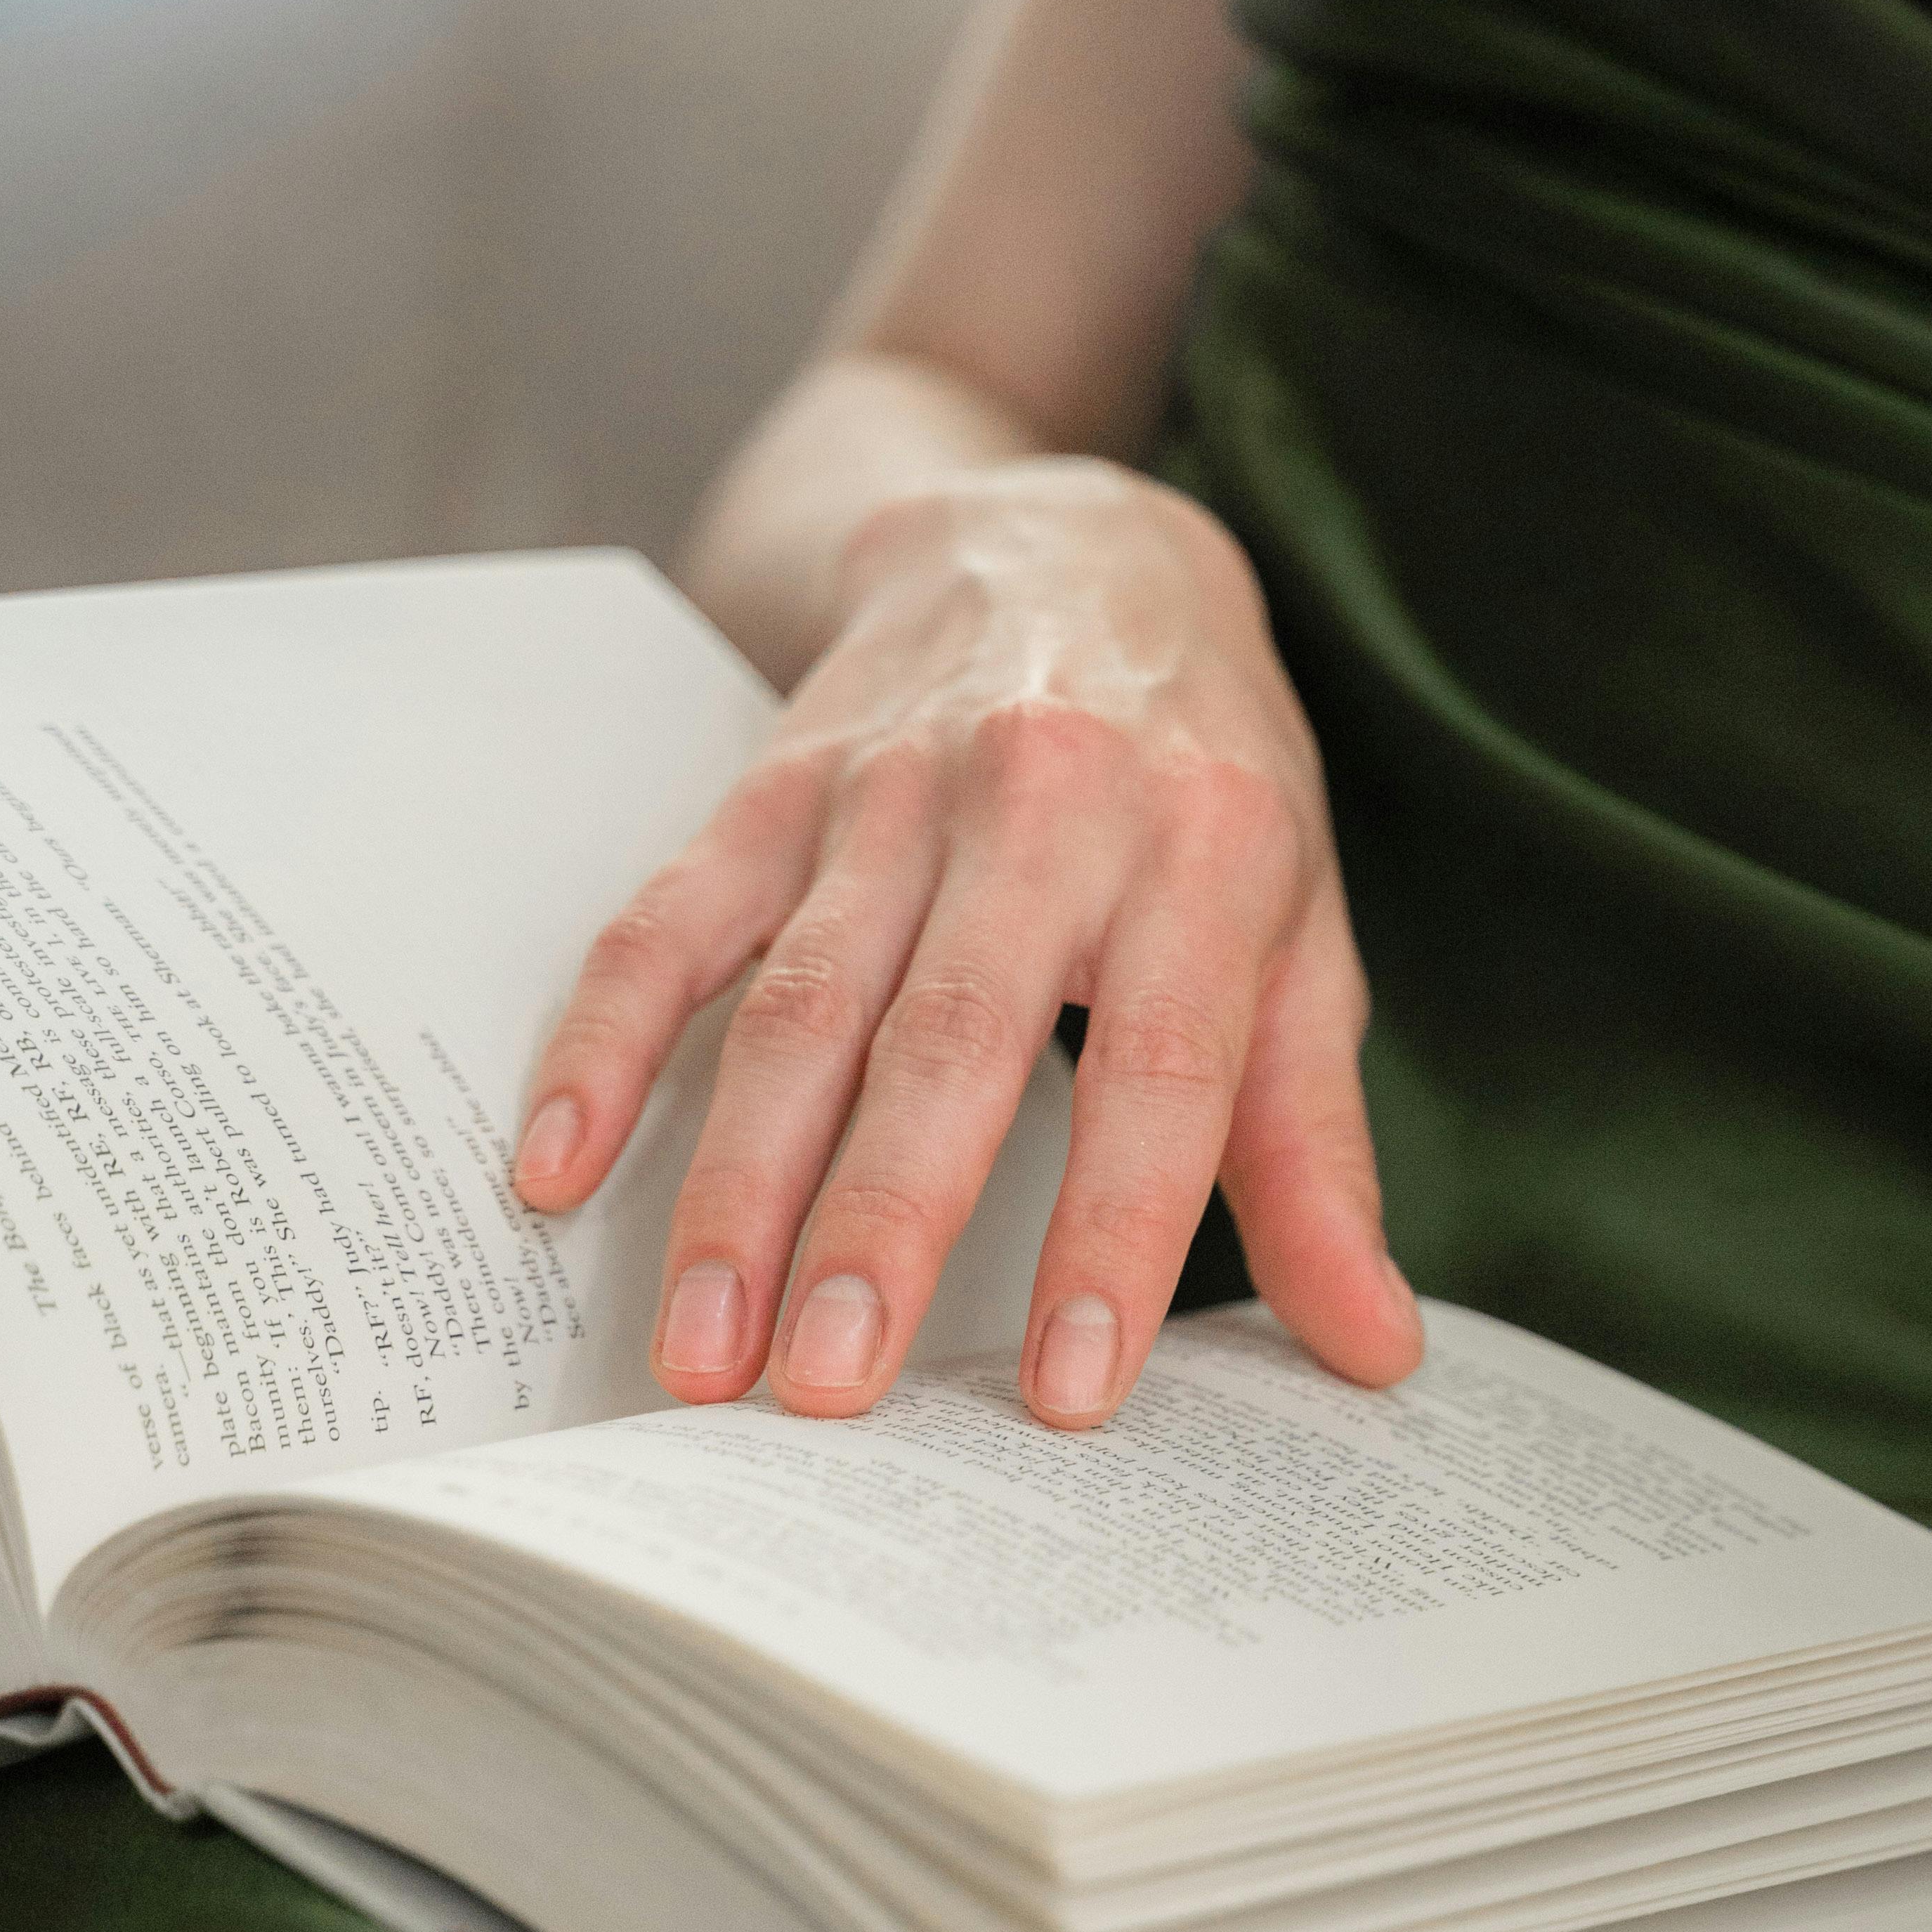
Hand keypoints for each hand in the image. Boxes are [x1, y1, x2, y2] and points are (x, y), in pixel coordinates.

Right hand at [515, 458, 1421, 1425]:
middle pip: (948, 1041)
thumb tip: (1373, 1348)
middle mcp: (1042, 807)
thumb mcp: (1301, 931)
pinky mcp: (770, 786)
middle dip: (880, 1225)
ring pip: (799, 1003)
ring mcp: (888, 792)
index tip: (1069, 1388)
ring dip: (739, 1186)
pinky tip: (558, 1168)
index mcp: (1198, 853)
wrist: (1071, 541)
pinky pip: (671, 921)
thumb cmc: (1198, 773)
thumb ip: (1316, 1144)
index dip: (1114, 1229)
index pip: (1160, 1064)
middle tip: (830, 1390)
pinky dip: (607, 1043)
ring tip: (703, 1348)